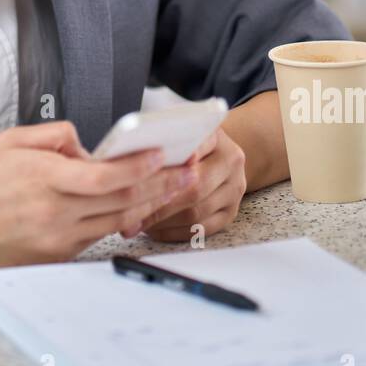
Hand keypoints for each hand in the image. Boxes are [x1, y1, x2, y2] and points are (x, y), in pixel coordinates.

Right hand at [0, 120, 196, 270]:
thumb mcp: (10, 141)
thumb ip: (54, 135)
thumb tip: (88, 145)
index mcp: (44, 178)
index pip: (106, 176)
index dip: (141, 167)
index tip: (164, 155)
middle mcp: (55, 212)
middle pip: (121, 200)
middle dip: (161, 186)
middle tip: (189, 174)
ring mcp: (57, 239)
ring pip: (116, 221)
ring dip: (150, 205)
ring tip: (177, 190)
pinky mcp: (55, 257)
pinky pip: (97, 236)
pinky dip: (121, 221)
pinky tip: (140, 208)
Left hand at [137, 126, 245, 241]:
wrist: (213, 155)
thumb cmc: (183, 144)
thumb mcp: (175, 133)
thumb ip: (161, 141)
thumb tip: (132, 159)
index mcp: (216, 137)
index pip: (195, 148)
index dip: (175, 162)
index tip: (150, 173)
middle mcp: (231, 161)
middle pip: (196, 186)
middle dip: (161, 202)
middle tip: (131, 209)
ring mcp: (234, 189)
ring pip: (197, 212)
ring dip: (164, 221)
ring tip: (137, 221)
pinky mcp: (229, 213)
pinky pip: (200, 230)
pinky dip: (173, 233)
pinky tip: (153, 230)